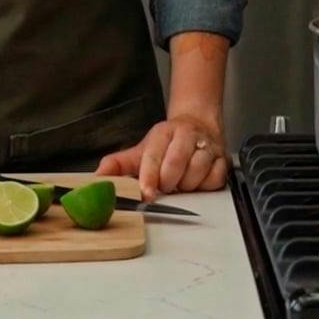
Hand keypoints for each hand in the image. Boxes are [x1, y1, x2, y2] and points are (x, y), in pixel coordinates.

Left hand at [96, 115, 227, 200]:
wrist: (196, 125)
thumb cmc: (166, 144)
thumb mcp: (141, 151)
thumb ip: (118, 165)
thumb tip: (97, 178)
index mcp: (164, 132)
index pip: (154, 155)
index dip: (149, 176)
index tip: (146, 193)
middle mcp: (186, 135)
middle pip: (176, 163)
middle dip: (168, 182)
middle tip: (165, 187)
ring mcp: (206, 146)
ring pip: (197, 172)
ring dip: (186, 185)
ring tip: (180, 182)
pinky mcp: (222, 159)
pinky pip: (215, 179)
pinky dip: (205, 185)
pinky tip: (197, 181)